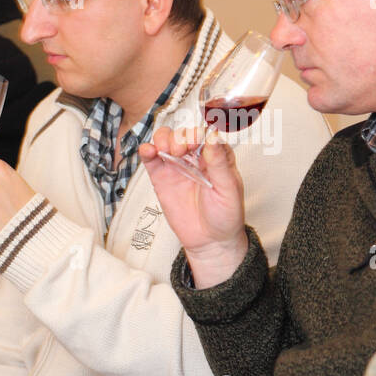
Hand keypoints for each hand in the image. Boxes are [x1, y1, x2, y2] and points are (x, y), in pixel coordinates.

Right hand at [138, 126, 246, 287]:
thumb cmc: (225, 216)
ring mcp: (178, 166)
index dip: (197, 134)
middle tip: (180, 152)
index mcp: (217, 156)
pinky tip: (149, 151)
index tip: (194, 145)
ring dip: (163, 138)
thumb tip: (213, 137)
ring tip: (165, 150)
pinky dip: (147, 151)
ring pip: (166, 140)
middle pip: (183, 134)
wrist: (211, 242)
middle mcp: (196, 157)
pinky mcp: (162, 178)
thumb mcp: (229, 189)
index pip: (206, 134)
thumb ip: (220, 163)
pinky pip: (151, 159)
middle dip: (179, 137)